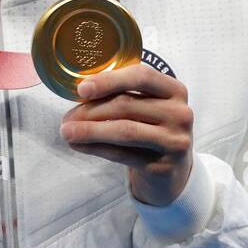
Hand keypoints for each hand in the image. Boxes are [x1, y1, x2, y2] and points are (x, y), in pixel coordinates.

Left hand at [60, 64, 193, 206]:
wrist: (173, 171)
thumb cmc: (153, 130)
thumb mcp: (148, 106)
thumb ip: (123, 94)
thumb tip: (81, 92)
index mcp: (175, 90)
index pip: (141, 76)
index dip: (109, 80)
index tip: (82, 89)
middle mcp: (180, 113)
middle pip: (127, 105)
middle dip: (91, 110)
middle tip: (67, 117)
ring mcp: (174, 141)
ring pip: (124, 131)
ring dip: (89, 131)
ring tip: (67, 132)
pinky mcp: (163, 166)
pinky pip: (122, 154)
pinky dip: (96, 148)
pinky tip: (78, 145)